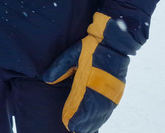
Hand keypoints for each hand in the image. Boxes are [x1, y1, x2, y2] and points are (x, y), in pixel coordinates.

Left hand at [40, 12, 141, 132]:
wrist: (114, 41)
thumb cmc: (91, 46)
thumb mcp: (72, 53)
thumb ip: (60, 67)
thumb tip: (46, 80)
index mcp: (93, 80)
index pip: (85, 104)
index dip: (78, 116)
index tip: (69, 125)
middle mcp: (105, 88)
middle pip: (95, 112)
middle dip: (84, 123)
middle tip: (74, 131)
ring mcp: (113, 90)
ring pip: (103, 112)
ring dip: (94, 122)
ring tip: (83, 130)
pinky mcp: (117, 90)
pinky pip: (109, 107)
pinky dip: (102, 116)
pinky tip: (96, 122)